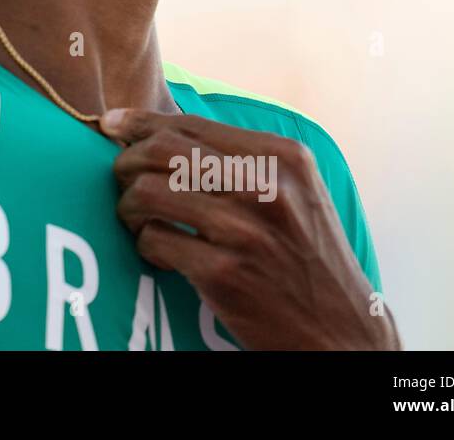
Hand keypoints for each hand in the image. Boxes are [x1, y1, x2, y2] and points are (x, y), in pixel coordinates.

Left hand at [102, 108, 399, 349]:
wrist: (342, 332)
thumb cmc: (306, 256)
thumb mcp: (294, 193)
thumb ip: (241, 159)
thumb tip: (160, 129)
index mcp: (284, 159)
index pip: (192, 124)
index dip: (143, 122)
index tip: (112, 124)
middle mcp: (267, 188)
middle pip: (163, 151)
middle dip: (127, 161)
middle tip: (119, 179)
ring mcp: (245, 231)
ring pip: (149, 192)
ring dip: (128, 205)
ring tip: (134, 219)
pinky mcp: (224, 273)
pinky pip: (154, 240)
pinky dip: (146, 245)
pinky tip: (160, 254)